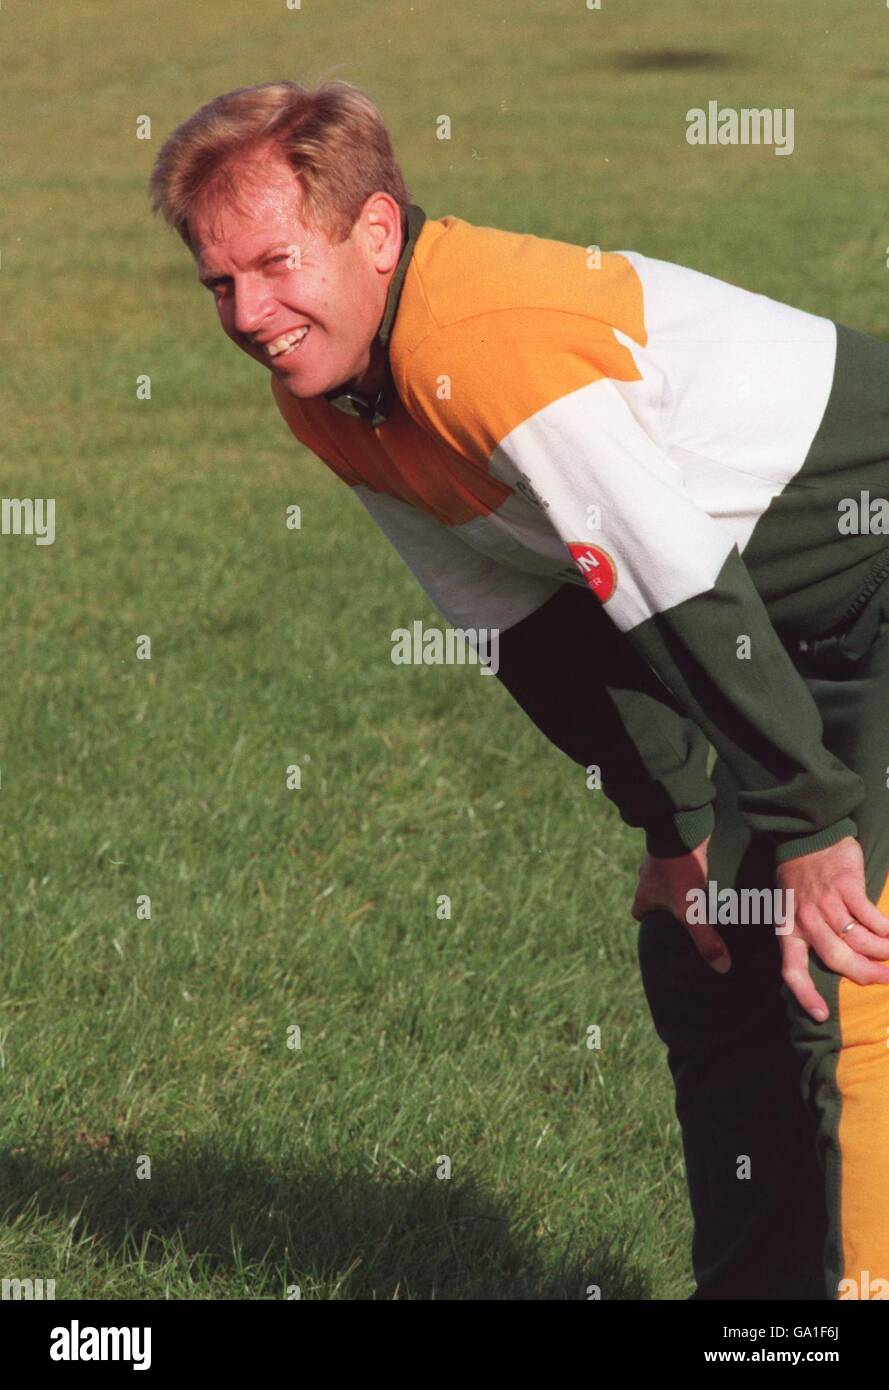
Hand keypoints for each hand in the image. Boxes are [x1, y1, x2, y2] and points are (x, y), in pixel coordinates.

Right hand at [631, 835, 731, 973]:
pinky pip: (678, 859)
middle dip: (665, 902)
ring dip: (678, 882)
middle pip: (652, 894)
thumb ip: (705, 940)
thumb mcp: (692, 911)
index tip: (663, 927)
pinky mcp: (673, 845)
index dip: (649, 921)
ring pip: (665, 875)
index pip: (638, 914)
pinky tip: (706, 869)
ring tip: (699, 891)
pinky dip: (688, 865)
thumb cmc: (680, 872)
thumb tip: (721, 968)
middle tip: (684, 911)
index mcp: (644, 894)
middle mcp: (646, 876)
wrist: (680, 828)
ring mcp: (658, 858)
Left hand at [776, 835, 888, 1021]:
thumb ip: (806, 933)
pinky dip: (887, 929)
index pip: (791, 969)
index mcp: (787, 927)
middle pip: (837, 958)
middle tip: (886, 980)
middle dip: (865, 974)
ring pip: (859, 939)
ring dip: (882, 950)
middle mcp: (806, 918)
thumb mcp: (789, 907)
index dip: (805, 995)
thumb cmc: (799, 878)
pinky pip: (871, 917)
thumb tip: (831, 962)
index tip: (821, 1016)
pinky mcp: (846, 886)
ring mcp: (826, 902)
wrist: (807, 838)